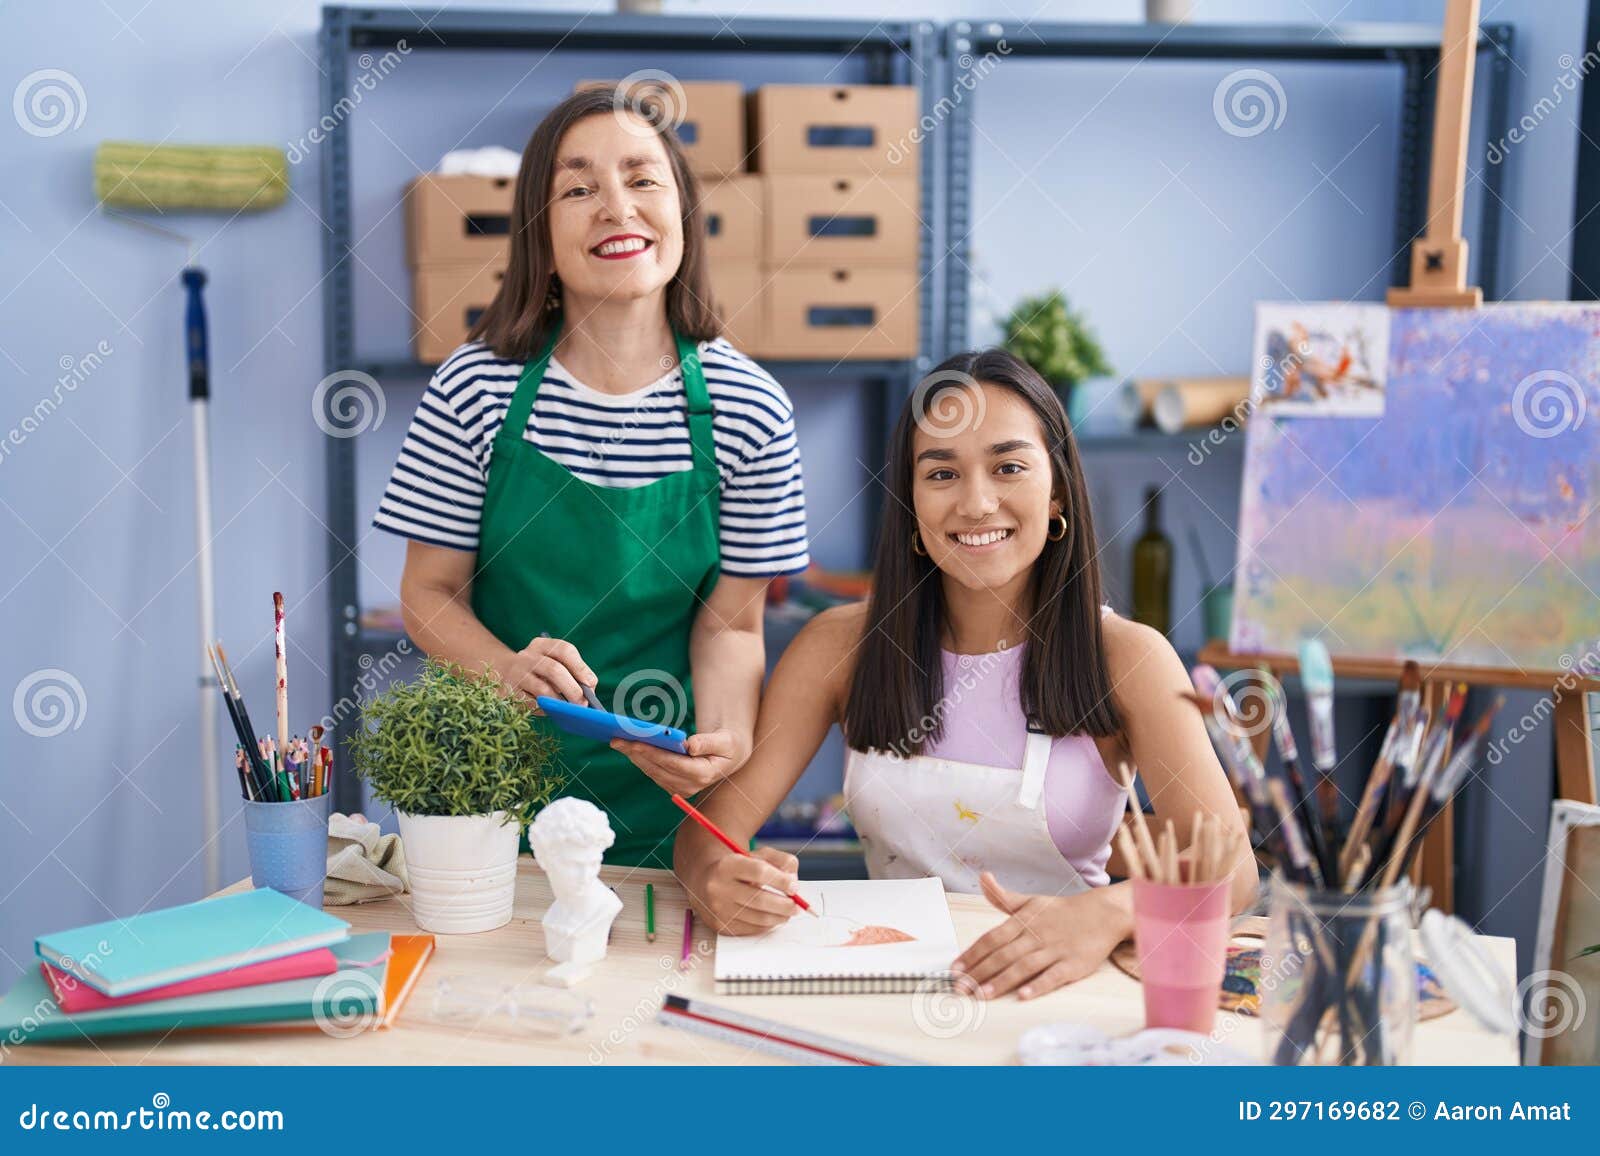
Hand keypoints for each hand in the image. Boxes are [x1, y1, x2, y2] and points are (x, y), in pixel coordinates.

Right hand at [503, 636, 596, 709]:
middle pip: (555, 670)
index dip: (580, 667)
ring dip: (560, 702)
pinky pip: (532, 704)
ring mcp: (516, 674)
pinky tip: (550, 709)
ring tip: (569, 709)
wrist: (500, 672)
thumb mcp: (552, 663)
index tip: (591, 683)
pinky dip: (546, 708)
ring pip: (543, 689)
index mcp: (542, 645)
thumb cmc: (537, 671)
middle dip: (573, 689)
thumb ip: (571, 673)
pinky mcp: (510, 692)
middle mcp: (528, 656)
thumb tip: (589, 692)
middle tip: (583, 703)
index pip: (564, 650)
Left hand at [611, 728, 748, 794]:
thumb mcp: (725, 741)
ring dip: (633, 757)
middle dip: (636, 753)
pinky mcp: (672, 786)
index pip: (672, 764)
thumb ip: (708, 742)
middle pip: (657, 769)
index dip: (653, 753)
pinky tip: (628, 747)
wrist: (728, 757)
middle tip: (617, 739)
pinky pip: (652, 772)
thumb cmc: (727, 744)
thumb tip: (691, 745)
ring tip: (618, 741)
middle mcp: (689, 786)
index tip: (636, 742)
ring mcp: (679, 789)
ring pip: (651, 771)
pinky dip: (639, 759)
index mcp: (703, 774)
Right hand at [688, 846, 800, 935]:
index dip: (781, 881)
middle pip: (760, 899)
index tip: (795, 887)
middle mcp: (719, 887)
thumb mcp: (758, 855)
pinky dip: (767, 925)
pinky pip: (752, 929)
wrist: (705, 881)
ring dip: (780, 917)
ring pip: (758, 918)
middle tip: (797, 906)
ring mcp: (718, 909)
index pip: (759, 872)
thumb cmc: (738, 868)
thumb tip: (794, 881)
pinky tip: (772, 917)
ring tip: (788, 912)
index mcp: (728, 865)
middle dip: (785, 905)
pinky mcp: (721, 926)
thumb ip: (781, 861)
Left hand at [951, 872, 1129, 999]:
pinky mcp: (1073, 964)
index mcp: (1024, 920)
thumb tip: (982, 877)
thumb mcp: (1031, 901)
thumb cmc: (1062, 911)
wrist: (1103, 913)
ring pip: (1023, 966)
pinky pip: (1053, 976)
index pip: (991, 938)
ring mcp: (1055, 950)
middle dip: (979, 972)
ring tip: (982, 995)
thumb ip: (1003, 897)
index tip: (955, 969)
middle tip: (960, 987)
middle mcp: (1036, 934)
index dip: (972, 954)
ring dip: (1001, 981)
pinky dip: (1038, 985)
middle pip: (1003, 954)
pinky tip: (1023, 995)